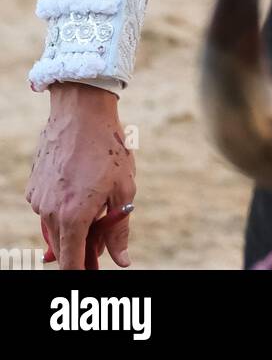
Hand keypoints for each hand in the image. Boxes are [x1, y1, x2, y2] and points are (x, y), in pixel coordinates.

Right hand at [26, 83, 135, 268]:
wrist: (81, 111)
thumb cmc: (109, 147)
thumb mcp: (124, 188)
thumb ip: (119, 229)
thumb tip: (121, 261)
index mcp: (74, 216)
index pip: (71, 263)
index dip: (82, 272)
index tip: (92, 274)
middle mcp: (50, 211)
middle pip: (63, 247)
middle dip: (81, 250)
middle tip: (100, 246)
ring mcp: (38, 198)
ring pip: (54, 227)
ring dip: (71, 228)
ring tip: (93, 212)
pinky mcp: (34, 185)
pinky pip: (47, 208)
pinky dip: (61, 209)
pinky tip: (78, 191)